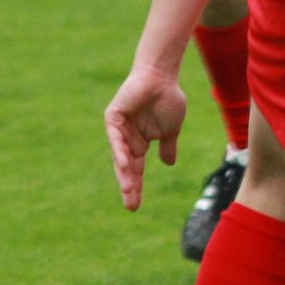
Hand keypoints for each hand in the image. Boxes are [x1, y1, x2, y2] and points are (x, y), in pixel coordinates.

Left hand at [104, 66, 186, 210]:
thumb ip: (167, 146)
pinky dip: (120, 151)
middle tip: (130, 206)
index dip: (136, 187)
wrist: (162, 78)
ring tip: (128, 190)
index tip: (135, 207)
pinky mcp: (113, 118)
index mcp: (140, 144)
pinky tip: (125, 164)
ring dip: (124, 174)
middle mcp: (127, 140)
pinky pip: (116, 138)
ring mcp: (118, 130)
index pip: (136, 170)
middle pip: (126, 168)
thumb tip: (168, 164)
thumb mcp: (171, 129)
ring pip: (119, 156)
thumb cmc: (168, 100)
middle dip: (128, 186)